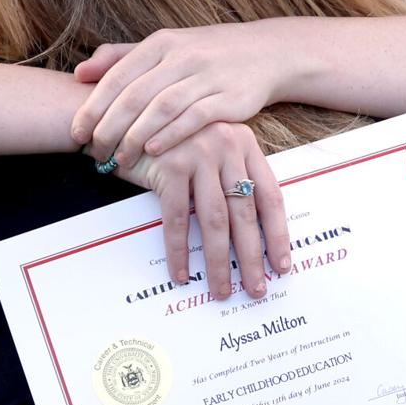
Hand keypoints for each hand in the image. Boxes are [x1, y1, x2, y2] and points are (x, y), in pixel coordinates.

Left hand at [70, 24, 285, 167]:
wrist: (266, 53)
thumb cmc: (206, 54)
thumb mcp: (164, 47)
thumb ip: (121, 58)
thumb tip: (80, 72)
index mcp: (161, 42)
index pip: (117, 76)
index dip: (93, 107)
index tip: (77, 132)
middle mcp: (182, 56)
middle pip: (135, 95)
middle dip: (109, 128)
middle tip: (95, 152)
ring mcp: (207, 76)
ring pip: (161, 108)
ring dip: (136, 136)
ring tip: (119, 159)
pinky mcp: (229, 98)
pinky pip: (195, 118)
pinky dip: (171, 134)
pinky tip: (154, 150)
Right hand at [92, 121, 290, 299]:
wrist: (125, 114)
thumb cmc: (170, 139)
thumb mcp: (209, 149)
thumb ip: (229, 176)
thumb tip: (248, 233)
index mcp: (244, 143)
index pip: (270, 195)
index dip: (277, 234)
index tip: (280, 265)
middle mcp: (227, 145)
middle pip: (245, 213)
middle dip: (251, 257)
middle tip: (256, 289)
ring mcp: (199, 154)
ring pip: (215, 221)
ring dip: (218, 262)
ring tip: (222, 290)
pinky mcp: (170, 166)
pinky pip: (178, 219)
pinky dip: (179, 251)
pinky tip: (180, 274)